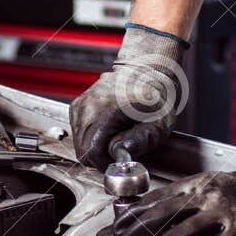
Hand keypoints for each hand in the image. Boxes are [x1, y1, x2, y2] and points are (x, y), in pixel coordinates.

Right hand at [70, 25, 188, 167]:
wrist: (143, 73)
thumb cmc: (153, 98)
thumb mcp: (158, 122)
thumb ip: (142, 140)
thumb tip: (122, 153)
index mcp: (108, 111)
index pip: (92, 152)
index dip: (104, 163)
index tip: (118, 161)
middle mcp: (89, 107)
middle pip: (82, 150)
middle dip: (99, 157)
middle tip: (118, 151)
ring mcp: (81, 105)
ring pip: (78, 143)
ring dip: (94, 147)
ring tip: (114, 137)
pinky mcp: (77, 106)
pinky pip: (77, 132)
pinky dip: (89, 137)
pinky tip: (105, 129)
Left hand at [110, 150, 235, 235]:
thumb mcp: (208, 184)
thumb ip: (181, 196)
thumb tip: (147, 213)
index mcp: (196, 184)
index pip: (156, 199)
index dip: (133, 214)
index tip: (118, 227)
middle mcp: (206, 196)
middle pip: (163, 215)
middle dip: (139, 232)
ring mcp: (223, 215)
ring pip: (183, 234)